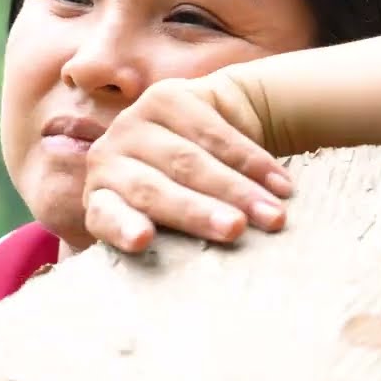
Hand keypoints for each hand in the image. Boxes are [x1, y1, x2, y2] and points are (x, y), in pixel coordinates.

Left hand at [82, 73, 293, 251]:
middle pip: (153, 189)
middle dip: (198, 211)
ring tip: (272, 215)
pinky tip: (279, 184)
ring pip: (188, 160)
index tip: (143, 240)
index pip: (105, 216)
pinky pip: (215, 133)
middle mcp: (107, 157)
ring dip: (236, 189)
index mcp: (100, 197)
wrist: (208, 128)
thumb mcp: (167, 221)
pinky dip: (252, 161)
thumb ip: (169, 240)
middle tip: (235, 231)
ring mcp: (133, 122)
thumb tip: (198, 284)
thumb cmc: (187, 194)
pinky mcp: (165, 96)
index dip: (123, 227)